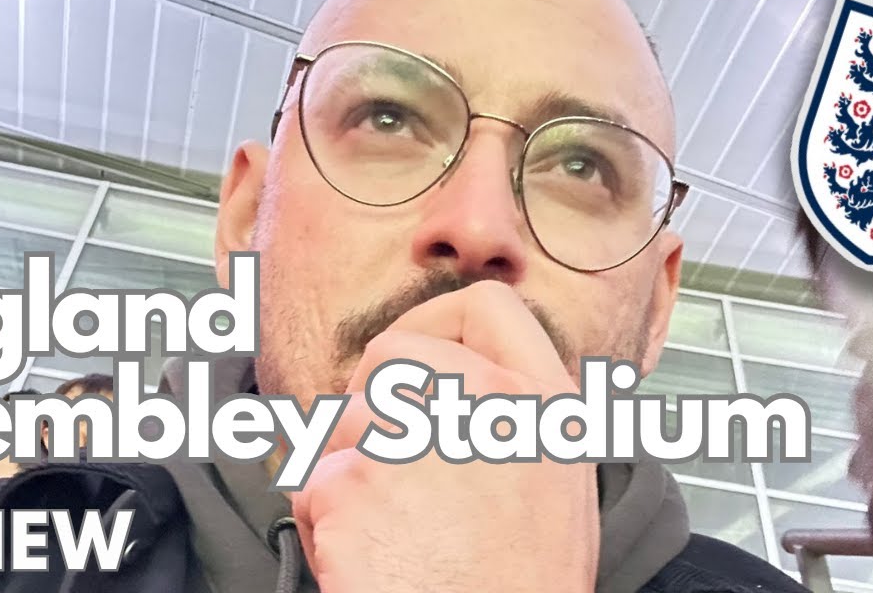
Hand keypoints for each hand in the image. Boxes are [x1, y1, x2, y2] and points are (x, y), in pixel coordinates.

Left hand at [291, 280, 599, 592]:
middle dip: (375, 402)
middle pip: (392, 354)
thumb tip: (474, 374)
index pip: (487, 307)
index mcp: (541, 405)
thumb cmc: (522, 587)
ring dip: (348, 467)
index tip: (422, 350)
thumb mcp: (559, 487)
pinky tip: (369, 559)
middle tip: (390, 462)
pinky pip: (312, 481)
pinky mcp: (349, 483)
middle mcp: (479, 405)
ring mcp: (410, 438)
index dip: (442, 322)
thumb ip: (520, 417)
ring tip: (392, 531)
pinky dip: (325, 520)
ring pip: (341, 418)